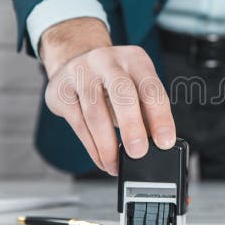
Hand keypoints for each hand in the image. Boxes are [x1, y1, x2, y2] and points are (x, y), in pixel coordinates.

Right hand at [39, 17, 175, 174]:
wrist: (74, 62)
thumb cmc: (112, 82)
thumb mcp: (135, 88)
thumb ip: (147, 112)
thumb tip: (158, 145)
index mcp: (134, 59)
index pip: (151, 88)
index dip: (160, 116)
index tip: (165, 142)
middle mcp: (107, 61)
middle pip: (122, 93)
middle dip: (132, 127)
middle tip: (138, 153)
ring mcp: (81, 72)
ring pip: (95, 112)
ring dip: (107, 145)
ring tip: (115, 165)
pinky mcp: (60, 90)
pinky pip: (78, 123)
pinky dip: (92, 147)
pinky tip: (102, 159)